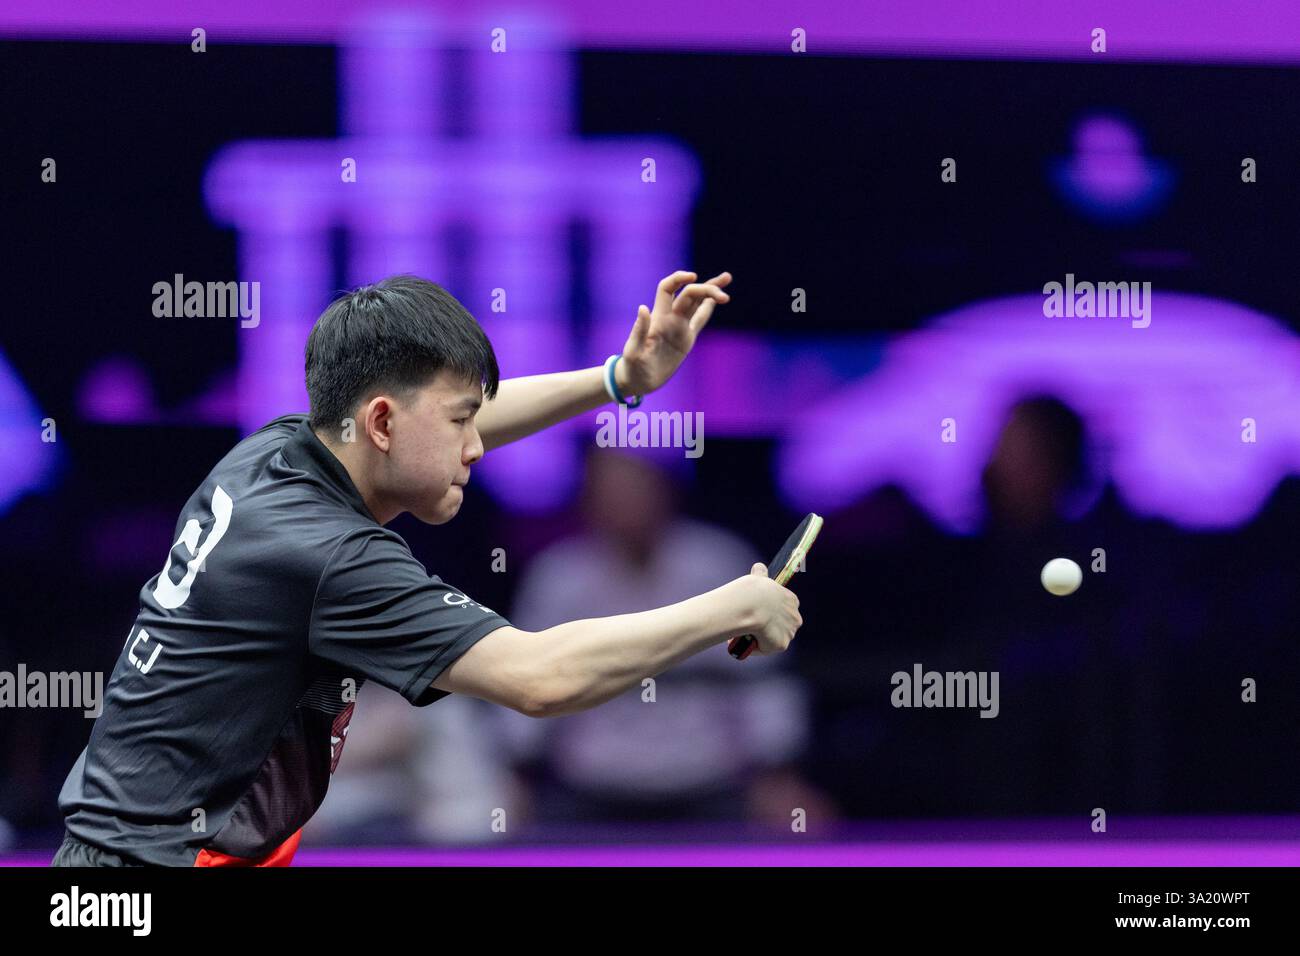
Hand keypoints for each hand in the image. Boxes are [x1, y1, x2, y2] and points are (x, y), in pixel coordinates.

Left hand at [617, 270, 731, 395]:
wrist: (638, 380)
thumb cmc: (632, 366)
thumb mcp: (633, 351)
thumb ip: (639, 331)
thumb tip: (644, 307)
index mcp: (658, 318)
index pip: (668, 289)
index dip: (679, 279)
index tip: (693, 277)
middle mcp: (670, 318)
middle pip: (689, 294)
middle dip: (707, 289)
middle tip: (724, 297)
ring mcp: (680, 328)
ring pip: (697, 302)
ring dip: (711, 290)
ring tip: (727, 278)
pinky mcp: (686, 339)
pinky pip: (700, 319)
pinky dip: (708, 308)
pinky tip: (717, 299)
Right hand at [734, 562, 801, 655]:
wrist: (749, 604)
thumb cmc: (752, 590)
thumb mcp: (757, 578)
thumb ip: (760, 573)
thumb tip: (758, 567)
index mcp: (791, 600)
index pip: (785, 609)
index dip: (770, 613)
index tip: (757, 613)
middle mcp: (795, 617)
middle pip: (782, 626)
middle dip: (768, 629)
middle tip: (749, 626)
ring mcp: (789, 632)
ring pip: (773, 639)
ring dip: (761, 639)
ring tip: (744, 633)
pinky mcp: (781, 644)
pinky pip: (765, 649)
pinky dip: (755, 647)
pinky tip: (745, 640)